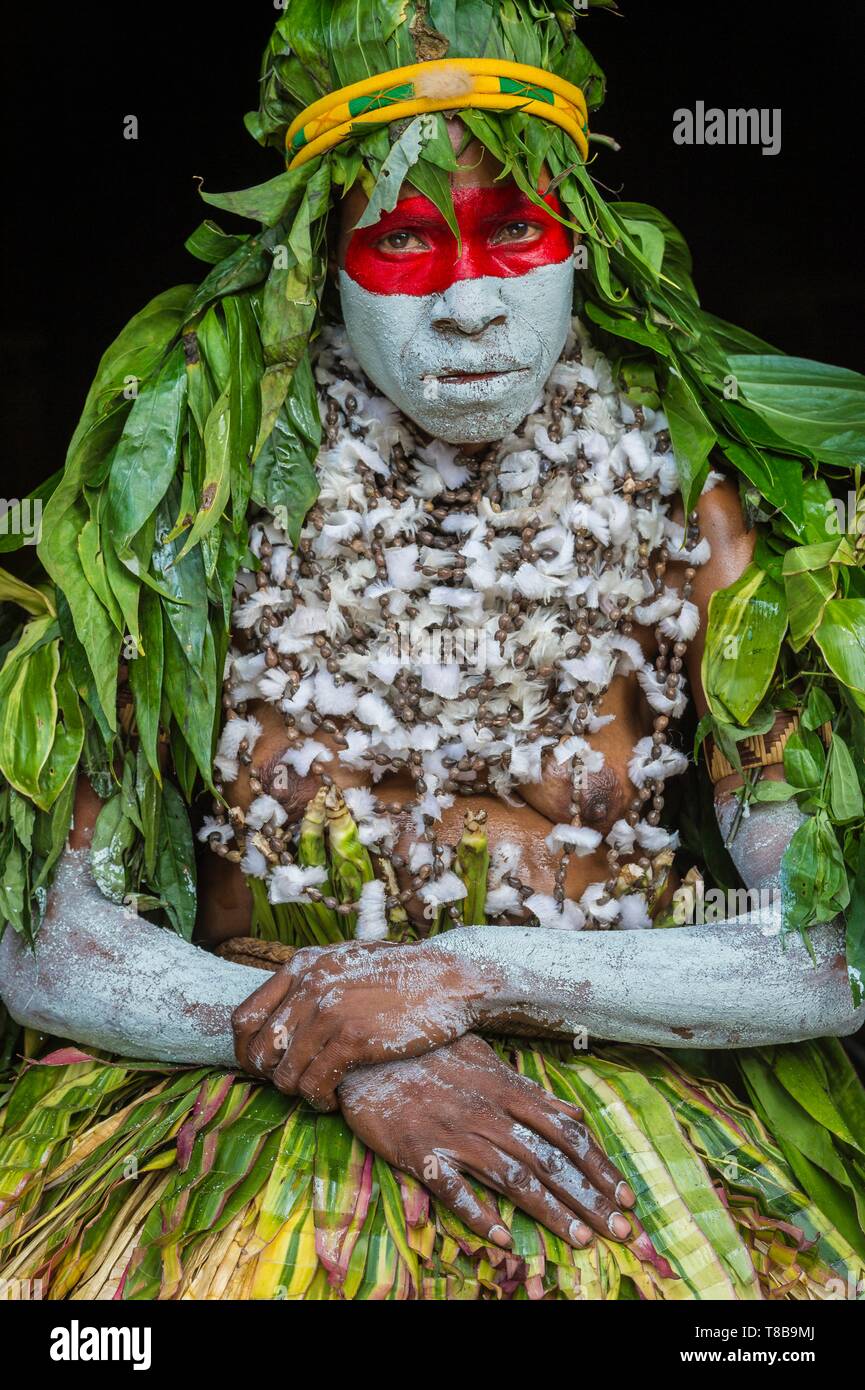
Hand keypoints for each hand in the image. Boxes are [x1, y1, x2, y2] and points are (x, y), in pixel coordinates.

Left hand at [231, 940, 493, 1109]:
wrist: (450, 980)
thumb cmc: (402, 974)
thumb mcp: (346, 961)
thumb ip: (312, 979)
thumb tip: (278, 1012)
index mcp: (302, 965)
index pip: (243, 1018)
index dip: (246, 1051)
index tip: (264, 1067)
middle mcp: (309, 986)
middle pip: (259, 1051)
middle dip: (270, 1078)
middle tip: (295, 1084)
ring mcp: (329, 1012)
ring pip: (284, 1075)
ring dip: (299, 1093)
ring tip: (320, 1092)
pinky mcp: (353, 1039)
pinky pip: (314, 1086)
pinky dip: (320, 1101)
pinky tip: (336, 1098)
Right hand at [338, 1034, 635, 1246]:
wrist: (367, 1049)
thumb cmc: (427, 1052)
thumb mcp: (483, 1057)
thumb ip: (527, 1089)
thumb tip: (570, 1109)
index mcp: (507, 1089)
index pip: (568, 1131)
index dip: (600, 1165)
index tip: (626, 1196)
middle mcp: (489, 1114)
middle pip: (551, 1160)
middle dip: (591, 1197)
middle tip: (623, 1232)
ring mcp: (456, 1135)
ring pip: (514, 1178)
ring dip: (552, 1211)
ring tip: (583, 1240)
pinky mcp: (421, 1154)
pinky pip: (455, 1190)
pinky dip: (481, 1215)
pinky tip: (505, 1239)